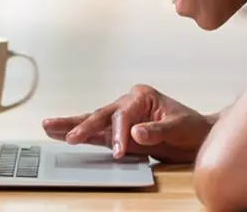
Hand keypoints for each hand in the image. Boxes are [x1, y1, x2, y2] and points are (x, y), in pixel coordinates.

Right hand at [42, 84, 212, 163]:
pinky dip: (81, 135)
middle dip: (83, 126)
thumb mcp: (180, 128)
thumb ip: (158, 130)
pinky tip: (61, 135)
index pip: (123, 114)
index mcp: (141, 96)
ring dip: (72, 126)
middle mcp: (128, 104)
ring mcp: (122, 119)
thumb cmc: (192, 128)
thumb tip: (136, 132)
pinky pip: (97, 135)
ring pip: (93, 122)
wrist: (199, 136)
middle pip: (101, 114)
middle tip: (68, 136)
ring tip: (48, 126)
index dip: (119, 133)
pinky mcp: (119, 133)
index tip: (120, 150)